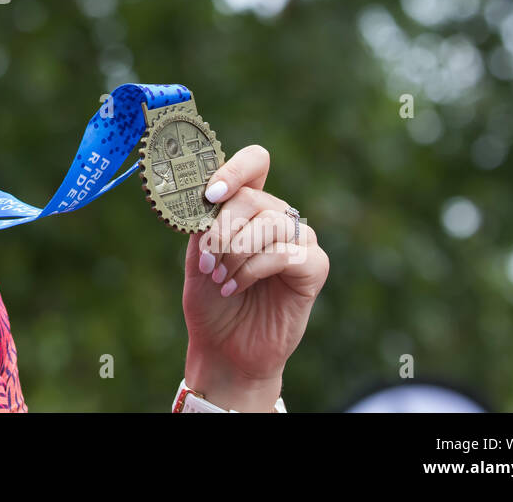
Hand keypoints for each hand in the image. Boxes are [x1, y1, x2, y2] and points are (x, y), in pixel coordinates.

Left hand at [181, 145, 328, 410]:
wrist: (224, 349)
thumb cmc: (210, 302)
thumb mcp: (197, 258)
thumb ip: (204, 225)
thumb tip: (208, 198)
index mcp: (249, 207)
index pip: (255, 163)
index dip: (235, 170)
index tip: (210, 194)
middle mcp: (277, 217)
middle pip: (253, 197)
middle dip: (223, 230)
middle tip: (209, 263)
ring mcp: (299, 240)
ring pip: (271, 223)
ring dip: (236, 252)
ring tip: (221, 280)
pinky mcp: (314, 267)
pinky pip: (287, 253)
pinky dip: (255, 268)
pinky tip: (238, 287)